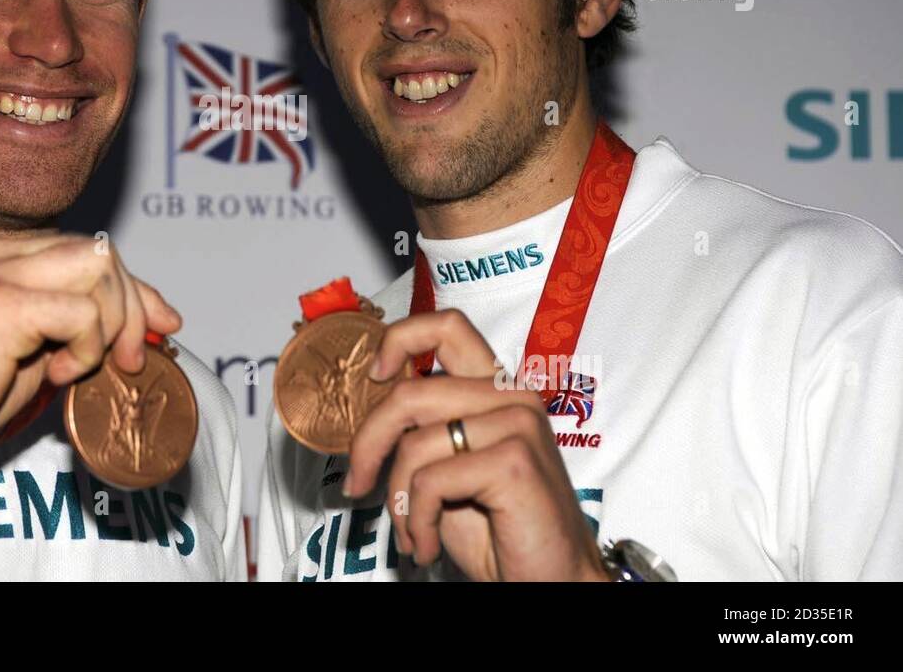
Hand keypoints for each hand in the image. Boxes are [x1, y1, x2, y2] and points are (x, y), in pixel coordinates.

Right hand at [0, 233, 180, 479]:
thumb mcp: (28, 352)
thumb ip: (72, 326)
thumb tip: (141, 324)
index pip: (88, 251)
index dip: (135, 288)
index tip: (163, 323)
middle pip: (101, 252)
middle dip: (133, 306)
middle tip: (129, 360)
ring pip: (100, 270)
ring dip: (109, 328)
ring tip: (75, 369)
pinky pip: (81, 312)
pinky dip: (85, 348)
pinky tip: (53, 376)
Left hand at [343, 309, 606, 580]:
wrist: (550, 580)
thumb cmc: (498, 528)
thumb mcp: (449, 466)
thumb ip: (421, 428)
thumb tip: (365, 408)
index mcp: (496, 389)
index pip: (446, 326)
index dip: (399, 339)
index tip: (375, 376)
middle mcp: (511, 396)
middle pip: (409, 393)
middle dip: (369, 443)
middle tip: (358, 482)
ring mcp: (518, 423)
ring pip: (414, 443)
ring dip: (398, 500)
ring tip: (411, 532)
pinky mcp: (514, 460)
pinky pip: (431, 481)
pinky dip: (416, 521)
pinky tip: (426, 545)